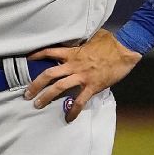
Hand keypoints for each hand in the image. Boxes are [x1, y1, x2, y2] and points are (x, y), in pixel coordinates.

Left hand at [25, 28, 139, 122]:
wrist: (126, 50)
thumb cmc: (111, 42)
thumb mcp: (92, 37)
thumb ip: (80, 41)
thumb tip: (76, 39)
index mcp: (72, 52)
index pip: (49, 52)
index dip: (37, 55)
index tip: (27, 60)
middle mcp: (74, 65)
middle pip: (49, 74)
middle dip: (35, 84)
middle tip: (26, 93)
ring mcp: (82, 76)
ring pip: (59, 87)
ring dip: (46, 97)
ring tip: (37, 105)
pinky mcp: (93, 86)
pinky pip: (80, 100)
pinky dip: (73, 110)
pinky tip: (68, 118)